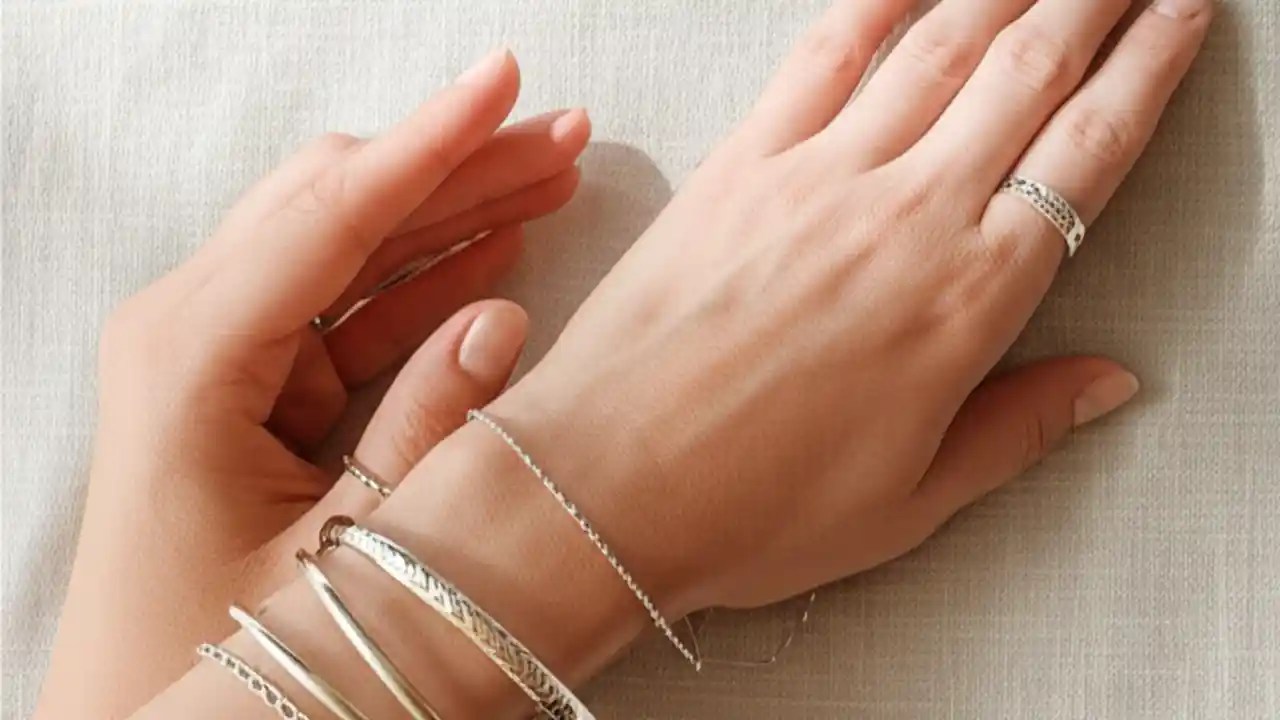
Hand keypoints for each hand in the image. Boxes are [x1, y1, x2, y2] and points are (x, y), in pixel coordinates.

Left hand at [39, 50, 587, 718]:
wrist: (150, 719)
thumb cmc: (236, 657)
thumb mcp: (348, 553)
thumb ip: (426, 429)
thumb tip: (504, 318)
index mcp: (194, 354)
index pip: (331, 212)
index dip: (430, 142)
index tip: (503, 80)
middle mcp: (193, 329)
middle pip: (340, 205)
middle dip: (455, 164)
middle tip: (559, 134)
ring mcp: (219, 353)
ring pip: (349, 244)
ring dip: (450, 210)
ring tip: (548, 174)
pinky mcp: (250, 384)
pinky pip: (347, 306)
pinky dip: (423, 275)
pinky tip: (493, 247)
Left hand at [474, 0, 1210, 612]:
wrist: (606, 486)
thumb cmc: (749, 509)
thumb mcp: (910, 503)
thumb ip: (1019, 428)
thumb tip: (1109, 381)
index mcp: (967, 301)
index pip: (1089, 153)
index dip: (1148, 72)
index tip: (1182, 21)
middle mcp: (906, 217)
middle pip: (1029, 71)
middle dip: (1095, 3)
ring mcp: (819, 177)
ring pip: (941, 44)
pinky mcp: (741, 165)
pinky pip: (824, 52)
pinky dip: (878, 1)